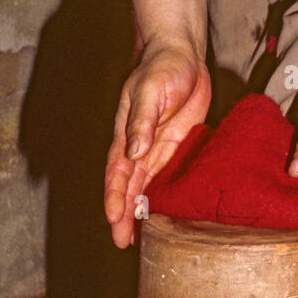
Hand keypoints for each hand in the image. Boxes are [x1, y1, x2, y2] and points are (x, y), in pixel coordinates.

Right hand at [104, 45, 210, 248]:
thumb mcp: (149, 91)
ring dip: (141, 210)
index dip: (115, 196)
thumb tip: (133, 152)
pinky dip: (163, 195)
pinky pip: (167, 175)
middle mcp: (139, 145)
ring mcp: (158, 147)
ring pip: (146, 186)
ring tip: (138, 238)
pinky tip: (164, 213)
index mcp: (126, 133)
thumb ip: (141, 121)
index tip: (114, 219)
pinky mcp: (177, 145)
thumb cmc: (162, 67)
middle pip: (129, 186)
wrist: (183, 55)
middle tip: (122, 243)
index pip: (117, 171)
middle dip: (124, 214)